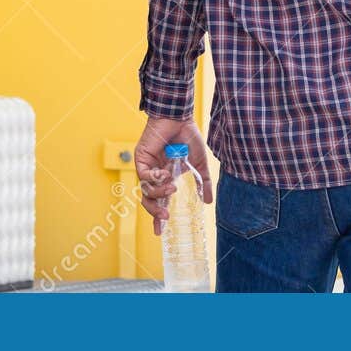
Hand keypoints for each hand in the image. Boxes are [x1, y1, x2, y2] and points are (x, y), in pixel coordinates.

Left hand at [134, 116, 212, 235]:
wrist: (180, 118)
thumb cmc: (188, 138)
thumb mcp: (200, 164)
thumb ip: (204, 183)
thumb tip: (209, 201)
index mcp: (167, 178)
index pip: (160, 201)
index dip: (158, 217)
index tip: (160, 232)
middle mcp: (155, 175)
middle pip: (149, 200)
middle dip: (156, 211)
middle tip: (165, 215)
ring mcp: (147, 167)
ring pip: (146, 190)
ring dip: (159, 192)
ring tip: (173, 186)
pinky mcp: (141, 159)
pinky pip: (145, 175)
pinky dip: (155, 178)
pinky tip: (165, 173)